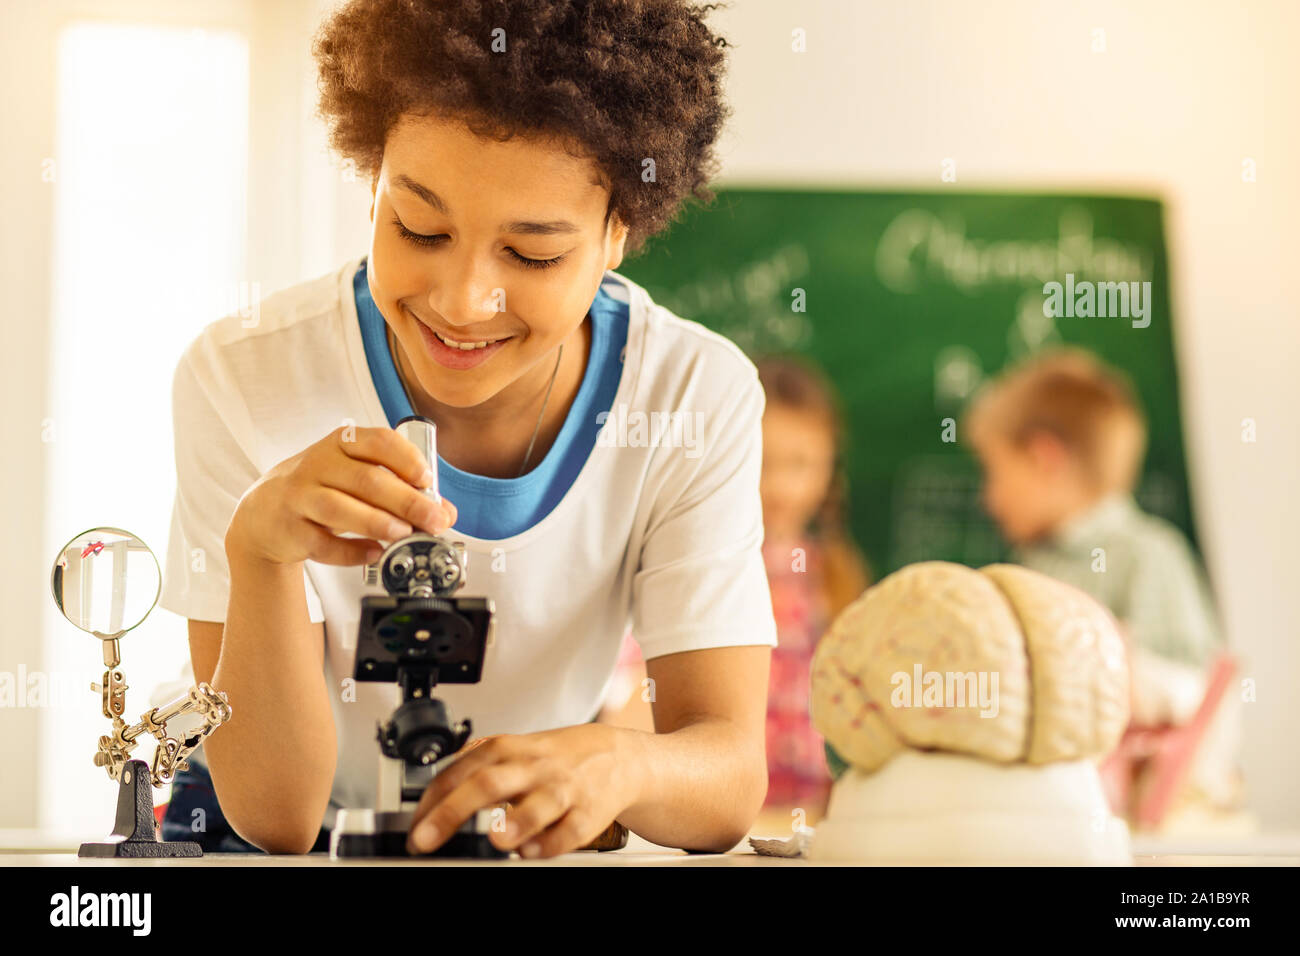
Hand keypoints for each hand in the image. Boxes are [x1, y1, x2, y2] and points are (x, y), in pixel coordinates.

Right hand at [227, 424, 456, 565]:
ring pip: (339, 507)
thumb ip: (401, 491)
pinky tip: (374, 553)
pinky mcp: (289, 528)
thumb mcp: (357, 479)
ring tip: (403, 535)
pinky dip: (351, 551)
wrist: (263, 515)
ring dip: (377, 522)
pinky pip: (322, 542)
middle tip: (433, 520)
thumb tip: (444, 512)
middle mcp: (318, 464)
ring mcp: (299, 495)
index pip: (378, 441)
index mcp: (341, 444)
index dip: (407, 459)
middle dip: (407, 501)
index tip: (429, 480)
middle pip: (367, 479)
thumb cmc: (320, 490)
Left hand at [406, 725, 645, 858]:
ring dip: (517, 821)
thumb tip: (431, 801)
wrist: (618, 757)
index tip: (414, 829)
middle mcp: (532, 767)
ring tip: (497, 840)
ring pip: (539, 803)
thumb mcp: (516, 751)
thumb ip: (477, 769)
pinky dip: (550, 844)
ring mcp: (562, 789)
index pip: (461, 769)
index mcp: (508, 749)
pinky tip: (531, 851)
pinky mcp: (588, 813)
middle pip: (490, 782)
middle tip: (426, 838)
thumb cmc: (558, 759)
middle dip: (455, 810)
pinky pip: (569, 832)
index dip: (432, 801)